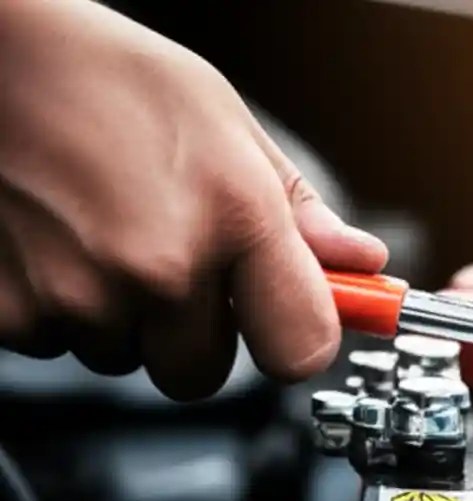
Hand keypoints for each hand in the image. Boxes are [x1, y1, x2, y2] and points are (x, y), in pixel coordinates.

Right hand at [0, 0, 386, 399]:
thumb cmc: (106, 76)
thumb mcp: (227, 124)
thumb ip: (299, 211)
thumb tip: (359, 262)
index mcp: (234, 218)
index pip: (302, 350)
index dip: (295, 340)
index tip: (286, 323)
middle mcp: (160, 267)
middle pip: (202, 374)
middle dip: (191, 334)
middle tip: (172, 265)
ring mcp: (80, 296)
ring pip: (125, 359)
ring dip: (121, 318)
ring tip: (102, 236)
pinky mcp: (11, 315)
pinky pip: (57, 345)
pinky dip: (58, 309)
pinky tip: (57, 245)